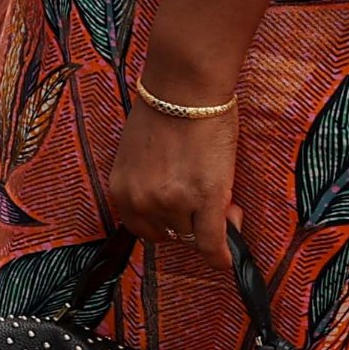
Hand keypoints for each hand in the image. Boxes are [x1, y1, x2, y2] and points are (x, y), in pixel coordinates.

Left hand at [104, 92, 237, 254]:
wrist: (184, 89)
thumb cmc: (164, 114)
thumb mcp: (140, 156)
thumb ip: (150, 185)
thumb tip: (178, 209)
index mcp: (121, 190)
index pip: (143, 229)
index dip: (166, 223)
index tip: (182, 212)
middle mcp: (141, 200)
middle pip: (170, 233)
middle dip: (189, 222)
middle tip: (208, 200)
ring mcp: (173, 202)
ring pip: (195, 233)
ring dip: (212, 222)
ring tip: (222, 193)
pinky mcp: (206, 199)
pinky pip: (212, 242)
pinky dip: (221, 254)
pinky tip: (227, 260)